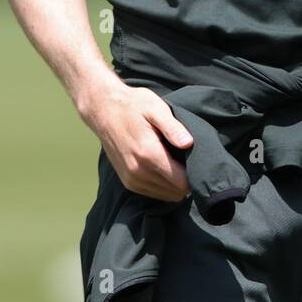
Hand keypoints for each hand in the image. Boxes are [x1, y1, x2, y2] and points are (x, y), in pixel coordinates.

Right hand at [76, 72, 193, 201]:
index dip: (195, 175)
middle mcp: (138, 172)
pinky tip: (165, 167)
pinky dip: (163, 185)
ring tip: (177, 163)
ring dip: (175, 184)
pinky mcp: (127, 182)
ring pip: (166, 196)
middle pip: (176, 192)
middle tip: (190, 160)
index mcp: (148, 154)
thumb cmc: (133, 105)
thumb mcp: (156, 108)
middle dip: (187, 180)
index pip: (182, 183)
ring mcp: (131, 179)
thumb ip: (173, 128)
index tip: (199, 161)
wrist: (103, 109)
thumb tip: (189, 144)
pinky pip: (153, 193)